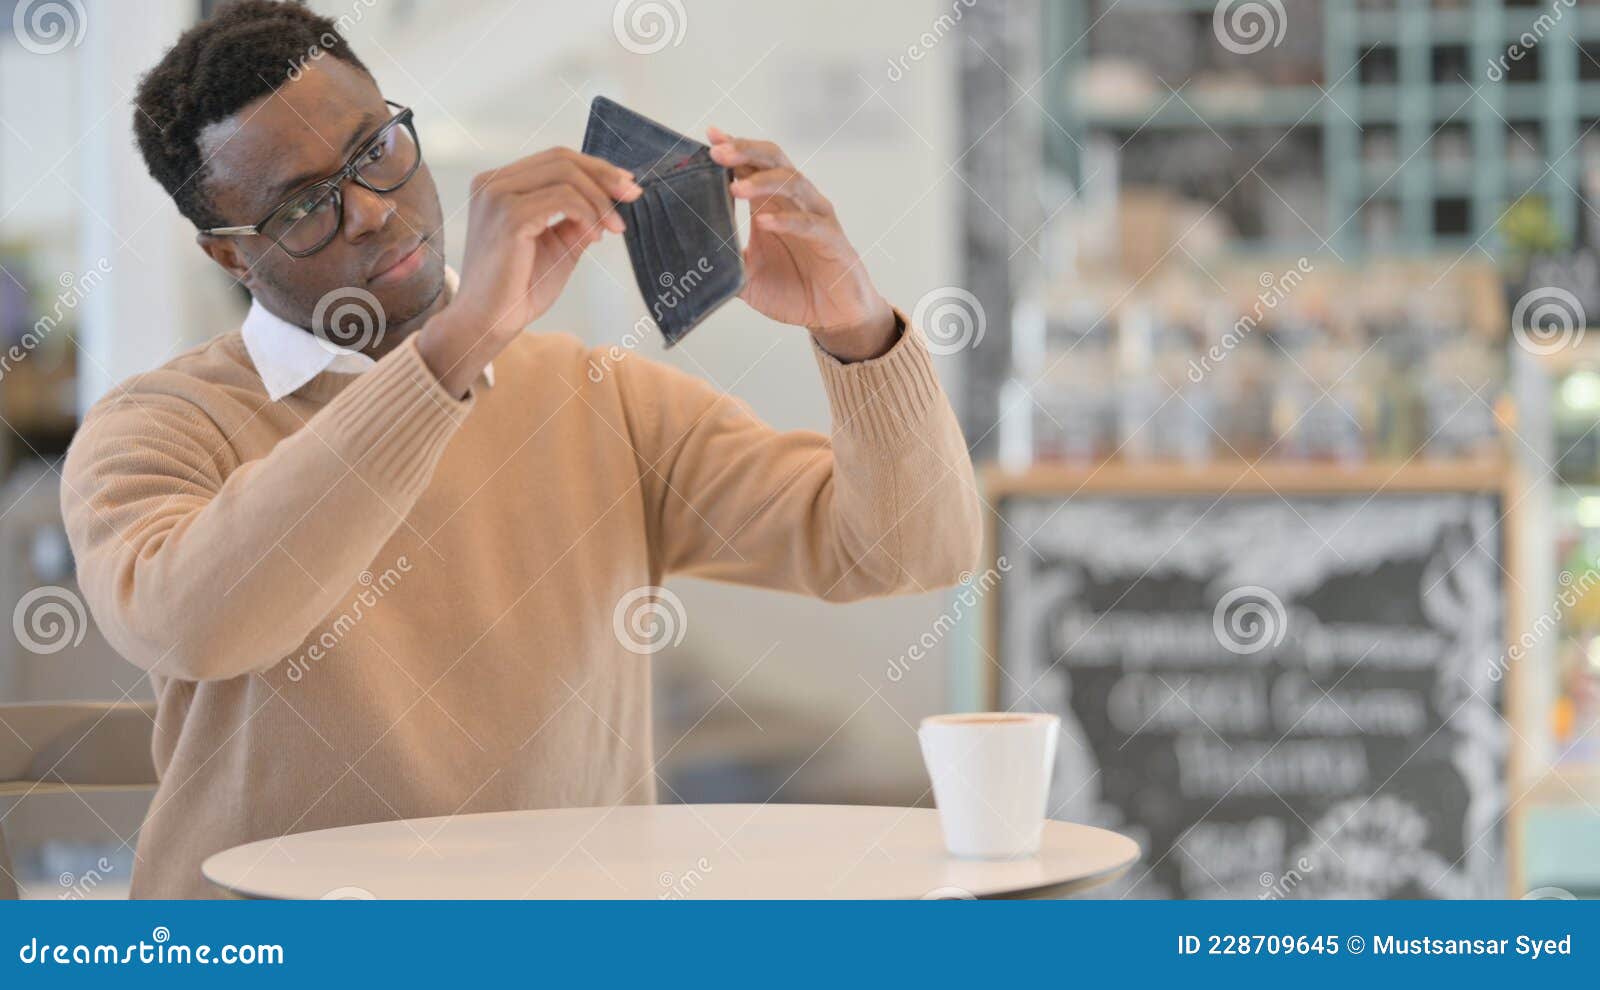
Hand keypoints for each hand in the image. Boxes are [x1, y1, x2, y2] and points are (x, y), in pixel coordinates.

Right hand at [419, 148, 641, 396]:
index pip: (555, 159)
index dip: (596, 168)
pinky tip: (594, 237)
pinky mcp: (509, 216)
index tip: (626, 185)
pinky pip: (563, 199)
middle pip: (562, 159)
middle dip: (604, 177)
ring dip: (599, 200)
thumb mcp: (559, 243)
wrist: (490, 322)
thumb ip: (579, 217)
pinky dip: (587, 214)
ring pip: (565, 176)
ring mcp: (497, 196)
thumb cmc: (519, 288)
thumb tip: (612, 198)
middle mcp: (492, 183)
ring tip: (613, 229)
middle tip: (632, 198)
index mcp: (499, 184)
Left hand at [708, 127, 895, 361]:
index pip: (752, 165)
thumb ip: (722, 263)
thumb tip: (685, 264)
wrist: (834, 318)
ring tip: (736, 188)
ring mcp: (816, 218)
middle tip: (717, 152)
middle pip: (773, 160)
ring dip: (762, 182)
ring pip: (792, 184)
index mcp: (772, 204)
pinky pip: (808, 224)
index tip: (710, 136)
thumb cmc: (795, 291)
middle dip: (745, 153)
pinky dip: (785, 221)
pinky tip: (764, 221)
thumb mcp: (747, 278)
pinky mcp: (832, 240)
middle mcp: (795, 203)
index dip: (734, 148)